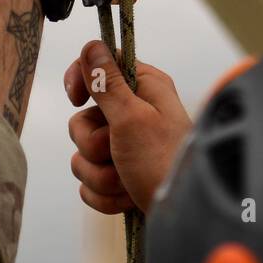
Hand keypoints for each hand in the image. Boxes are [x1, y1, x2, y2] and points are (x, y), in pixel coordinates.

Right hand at [64, 41, 191, 214]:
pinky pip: (90, 184)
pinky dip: (106, 195)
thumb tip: (92, 45)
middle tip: (121, 153)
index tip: (77, 99)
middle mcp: (135, 114)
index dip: (82, 80)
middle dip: (94, 146)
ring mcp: (127, 148)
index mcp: (144, 89)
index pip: (101, 66)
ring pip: (83, 157)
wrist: (186, 217)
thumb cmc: (165, 162)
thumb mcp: (132, 118)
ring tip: (128, 182)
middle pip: (82, 121)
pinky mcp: (121, 177)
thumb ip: (107, 84)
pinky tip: (128, 198)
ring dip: (102, 176)